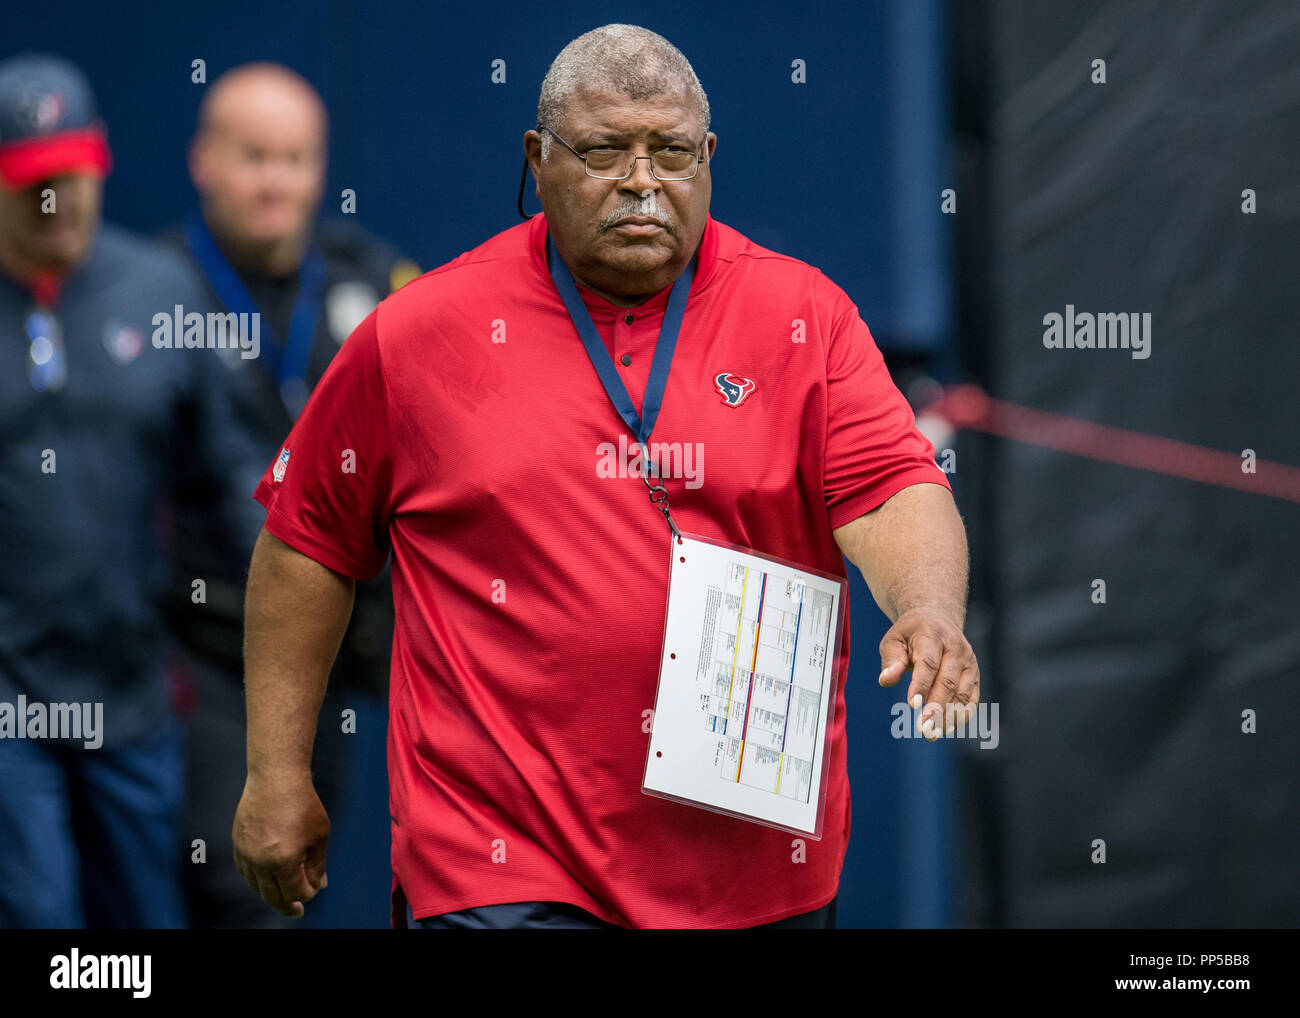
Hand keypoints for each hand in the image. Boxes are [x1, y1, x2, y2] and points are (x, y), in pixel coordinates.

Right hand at [232, 770, 329, 917]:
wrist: (275, 777)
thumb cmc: (303, 804)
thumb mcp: (319, 834)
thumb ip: (318, 864)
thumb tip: (319, 885)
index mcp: (284, 862)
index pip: (294, 893)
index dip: (307, 894)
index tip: (314, 889)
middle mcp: (260, 862)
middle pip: (272, 896)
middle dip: (287, 905)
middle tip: (297, 910)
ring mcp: (245, 853)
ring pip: (255, 885)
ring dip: (270, 893)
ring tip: (282, 893)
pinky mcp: (237, 843)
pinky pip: (244, 870)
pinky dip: (255, 878)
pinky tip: (266, 876)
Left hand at [877, 608, 978, 739]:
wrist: (937, 620)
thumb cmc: (910, 635)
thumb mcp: (894, 640)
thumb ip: (891, 660)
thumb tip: (886, 680)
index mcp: (933, 635)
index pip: (928, 663)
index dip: (921, 685)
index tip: (911, 706)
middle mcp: (956, 648)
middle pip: (948, 681)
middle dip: (936, 708)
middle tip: (924, 729)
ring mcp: (969, 662)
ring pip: (962, 693)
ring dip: (948, 716)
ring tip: (932, 733)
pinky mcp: (975, 675)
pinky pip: (971, 698)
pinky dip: (961, 715)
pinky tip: (947, 728)